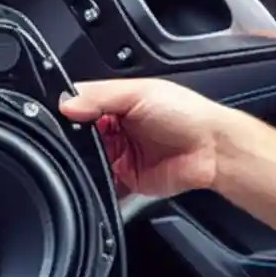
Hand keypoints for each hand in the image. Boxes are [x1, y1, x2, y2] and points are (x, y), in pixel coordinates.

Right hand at [59, 79, 232, 198]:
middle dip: (77, 138)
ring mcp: (122, 155)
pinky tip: (95, 176)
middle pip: (82, 135)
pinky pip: (104, 183)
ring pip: (89, 160)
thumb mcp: (140, 93)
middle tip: (76, 139)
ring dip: (85, 160)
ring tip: (88, 155)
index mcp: (120, 104)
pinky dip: (96, 182)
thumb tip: (66, 103)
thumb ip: (101, 97)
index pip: (84, 105)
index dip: (72, 111)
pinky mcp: (128, 179)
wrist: (212, 149)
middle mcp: (119, 129)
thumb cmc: (187, 114)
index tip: (64, 116)